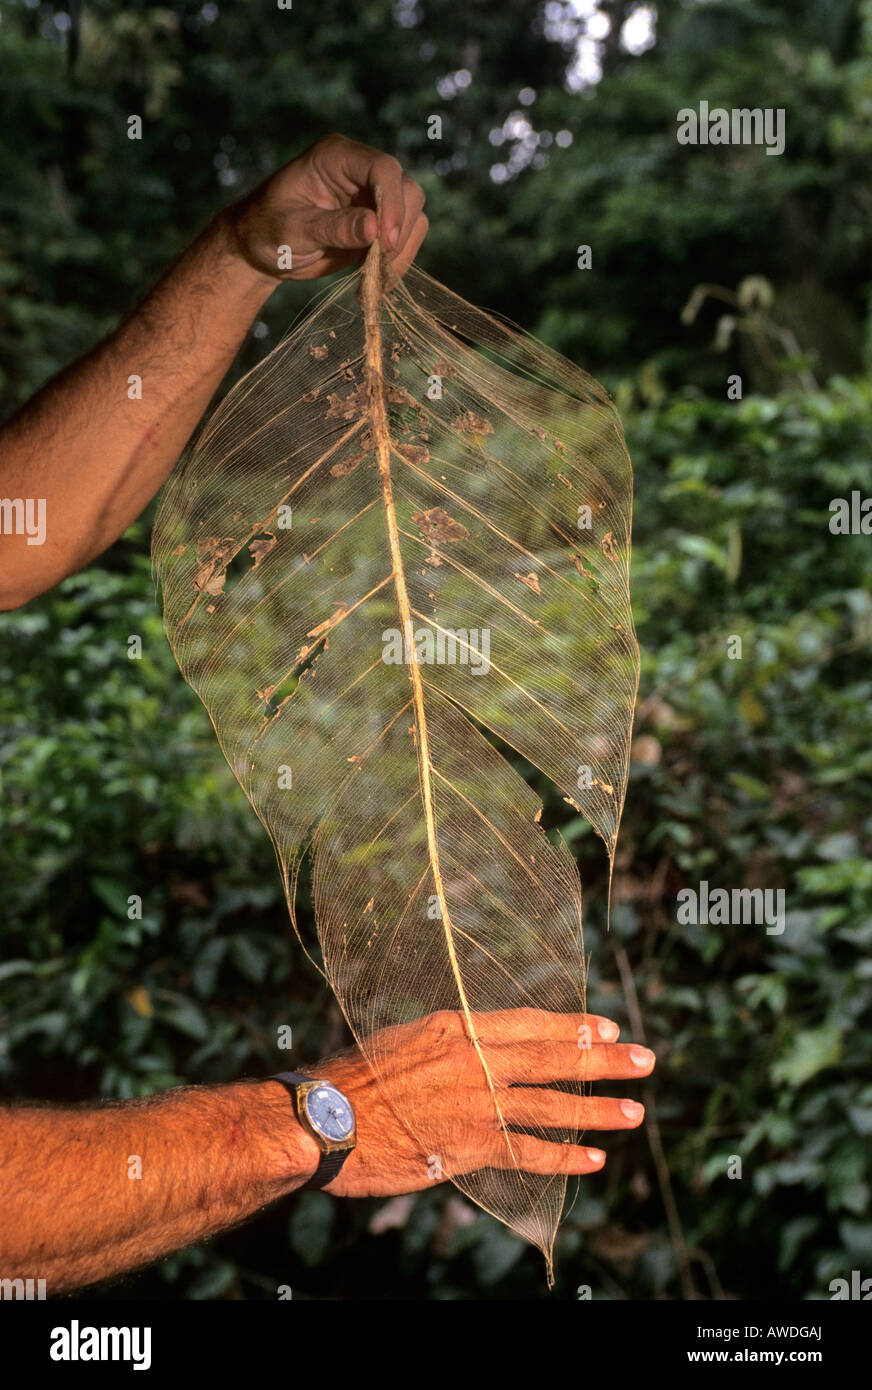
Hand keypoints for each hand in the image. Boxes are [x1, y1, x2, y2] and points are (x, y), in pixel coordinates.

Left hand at [222, 133, 427, 282]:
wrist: (262, 251)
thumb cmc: (266, 231)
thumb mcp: (293, 231)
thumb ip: (333, 228)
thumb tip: (374, 228)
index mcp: (336, 157)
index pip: (382, 168)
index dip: (392, 203)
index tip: (384, 242)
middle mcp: (360, 170)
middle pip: (407, 191)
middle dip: (397, 233)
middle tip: (373, 268)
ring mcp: (373, 196)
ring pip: (414, 216)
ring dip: (399, 253)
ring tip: (369, 283)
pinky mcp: (379, 222)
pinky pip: (407, 239)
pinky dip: (396, 264)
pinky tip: (372, 284)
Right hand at [315, 1007, 654, 1197]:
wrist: (324, 1120)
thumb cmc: (352, 1078)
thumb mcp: (405, 1038)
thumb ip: (450, 1042)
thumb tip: (479, 1046)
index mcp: (457, 1027)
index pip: (530, 1023)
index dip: (573, 1025)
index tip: (608, 1026)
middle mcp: (475, 1062)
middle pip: (553, 1058)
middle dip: (604, 1060)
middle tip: (645, 1059)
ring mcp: (476, 1106)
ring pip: (551, 1106)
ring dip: (598, 1109)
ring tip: (634, 1112)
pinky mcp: (469, 1148)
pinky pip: (528, 1153)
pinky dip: (564, 1158)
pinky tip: (594, 1160)